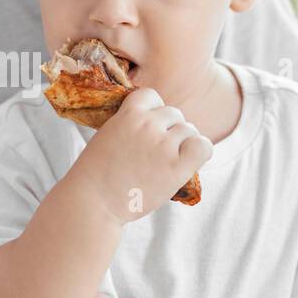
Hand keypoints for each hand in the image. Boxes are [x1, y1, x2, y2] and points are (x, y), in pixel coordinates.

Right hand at [72, 88, 212, 222]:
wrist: (94, 201)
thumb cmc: (96, 174)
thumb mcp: (108, 135)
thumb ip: (131, 124)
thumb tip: (157, 123)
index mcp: (128, 114)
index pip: (152, 96)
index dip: (154, 111)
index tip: (148, 129)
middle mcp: (148, 125)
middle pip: (174, 114)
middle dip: (169, 130)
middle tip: (157, 153)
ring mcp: (163, 145)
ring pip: (189, 130)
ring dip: (182, 144)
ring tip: (166, 162)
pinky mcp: (176, 167)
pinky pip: (203, 147)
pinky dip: (199, 152)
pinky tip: (187, 163)